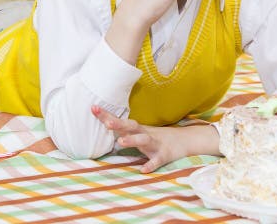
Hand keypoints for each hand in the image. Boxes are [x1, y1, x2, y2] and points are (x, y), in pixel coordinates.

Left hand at [91, 105, 219, 172]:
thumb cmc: (155, 138)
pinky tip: (143, 170)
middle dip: (119, 124)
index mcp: (137, 129)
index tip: (93, 108)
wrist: (183, 141)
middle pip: (131, 126)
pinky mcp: (164, 155)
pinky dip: (151, 165)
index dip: (107, 115)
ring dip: (133, 140)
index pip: (120, 120)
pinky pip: (157, 160)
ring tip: (121, 142)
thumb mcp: (139, 132)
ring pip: (144, 140)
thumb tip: (103, 126)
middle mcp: (145, 133)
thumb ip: (123, 131)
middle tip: (107, 122)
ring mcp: (155, 143)